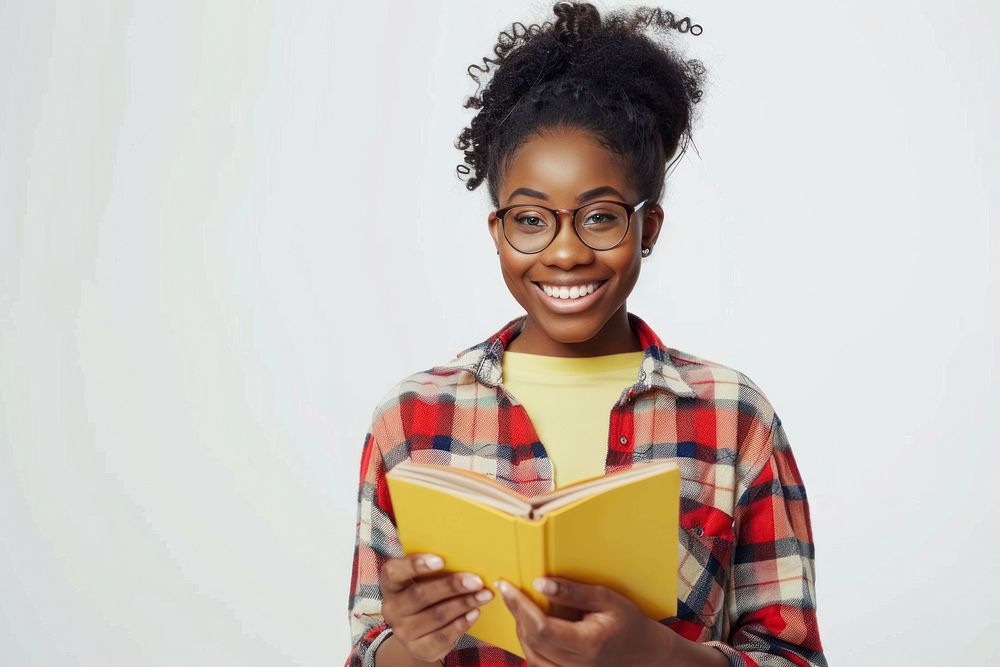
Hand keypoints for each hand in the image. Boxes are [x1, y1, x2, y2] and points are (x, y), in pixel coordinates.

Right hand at [379, 553, 494, 663]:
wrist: (418, 629)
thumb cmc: (424, 590)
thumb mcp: (422, 578)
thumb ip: (434, 567)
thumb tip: (466, 554)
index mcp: (390, 583)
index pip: (395, 572)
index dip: (415, 565)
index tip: (441, 560)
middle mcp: (392, 608)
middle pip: (420, 595)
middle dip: (451, 586)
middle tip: (476, 580)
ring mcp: (403, 631)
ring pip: (436, 616)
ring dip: (463, 604)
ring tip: (484, 595)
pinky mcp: (417, 649)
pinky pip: (442, 637)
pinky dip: (461, 624)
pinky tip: (475, 613)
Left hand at [494, 576, 672, 666]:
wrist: (644, 652)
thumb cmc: (628, 622)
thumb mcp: (606, 598)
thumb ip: (573, 592)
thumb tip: (540, 583)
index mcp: (587, 644)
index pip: (542, 628)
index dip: (519, 607)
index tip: (506, 586)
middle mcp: (576, 665)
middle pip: (531, 641)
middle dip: (515, 613)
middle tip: (509, 590)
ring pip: (530, 655)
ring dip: (520, 628)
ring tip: (520, 605)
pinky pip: (538, 663)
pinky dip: (529, 642)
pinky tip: (530, 624)